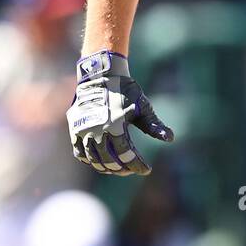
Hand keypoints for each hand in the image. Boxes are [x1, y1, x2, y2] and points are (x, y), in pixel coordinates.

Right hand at [67, 51, 173, 175]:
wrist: (100, 75)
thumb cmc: (125, 91)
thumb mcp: (142, 107)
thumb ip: (154, 125)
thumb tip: (170, 139)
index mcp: (115, 126)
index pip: (126, 155)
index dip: (137, 165)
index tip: (146, 170)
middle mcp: (97, 131)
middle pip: (109, 160)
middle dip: (122, 168)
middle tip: (131, 169)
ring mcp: (83, 131)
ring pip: (94, 159)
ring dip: (106, 167)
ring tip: (118, 168)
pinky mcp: (75, 129)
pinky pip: (79, 153)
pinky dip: (90, 160)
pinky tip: (100, 162)